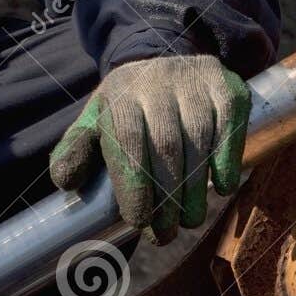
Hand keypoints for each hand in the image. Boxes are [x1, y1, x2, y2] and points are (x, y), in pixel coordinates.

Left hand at [48, 54, 250, 242]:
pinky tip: (222, 187)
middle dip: (166, 197)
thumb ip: (74, 151)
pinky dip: (227, 159)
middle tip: (166, 233)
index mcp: (119, 94)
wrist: (166, 62)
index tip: (138, 221)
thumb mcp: (94, 122)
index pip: (127, 140)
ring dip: (196, 188)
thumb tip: (66, 181)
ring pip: (198, 140)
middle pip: (165, 145)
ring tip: (190, 219)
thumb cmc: (126, 109)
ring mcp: (194, 82)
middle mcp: (156, 83)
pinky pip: (229, 125)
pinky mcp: (227, 86)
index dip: (134, 185)